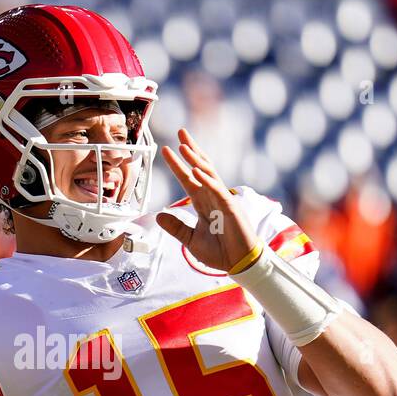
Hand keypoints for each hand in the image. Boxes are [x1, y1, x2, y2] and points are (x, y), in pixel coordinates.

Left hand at [156, 128, 258, 272]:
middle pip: (200, 167)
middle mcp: (213, 196)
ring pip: (208, 174)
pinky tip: (197, 170)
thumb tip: (158, 215)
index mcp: (203, 203)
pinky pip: (217, 190)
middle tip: (180, 132)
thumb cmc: (219, 252)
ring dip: (196, 159)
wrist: (238, 263)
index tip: (165, 150)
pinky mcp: (230, 207)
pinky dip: (207, 180)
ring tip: (183, 145)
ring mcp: (222, 199)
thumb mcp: (190, 240)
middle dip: (190, 149)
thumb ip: (176, 227)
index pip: (187, 179)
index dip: (177, 165)